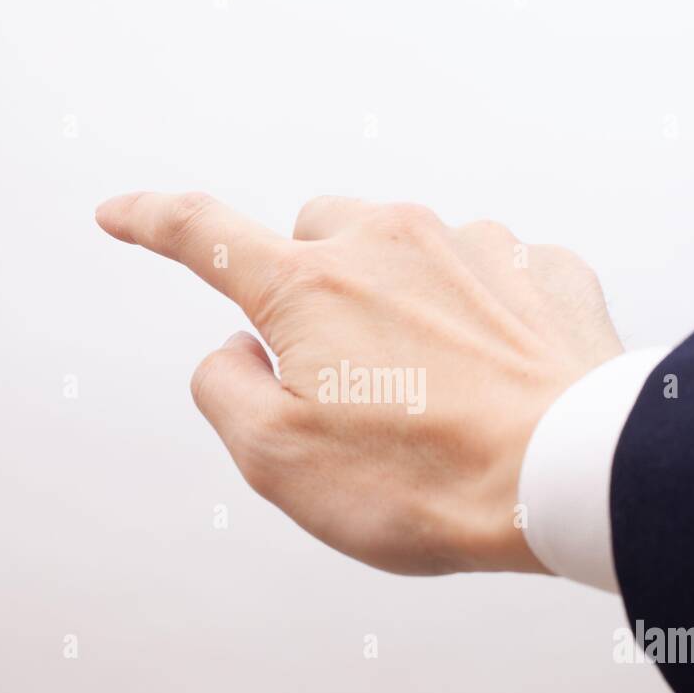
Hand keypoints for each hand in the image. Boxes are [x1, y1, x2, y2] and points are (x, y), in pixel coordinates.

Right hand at [95, 193, 622, 574]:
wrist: (573, 476)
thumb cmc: (423, 480)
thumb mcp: (279, 463)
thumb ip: (226, 392)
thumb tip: (235, 349)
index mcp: (309, 285)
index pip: (202, 234)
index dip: (151, 221)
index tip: (120, 213)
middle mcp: (388, 240)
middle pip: (315, 229)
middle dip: (310, 282)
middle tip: (343, 373)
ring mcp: (473, 246)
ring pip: (406, 248)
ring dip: (400, 298)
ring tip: (435, 389)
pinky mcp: (541, 269)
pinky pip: (487, 272)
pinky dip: (477, 311)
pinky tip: (497, 373)